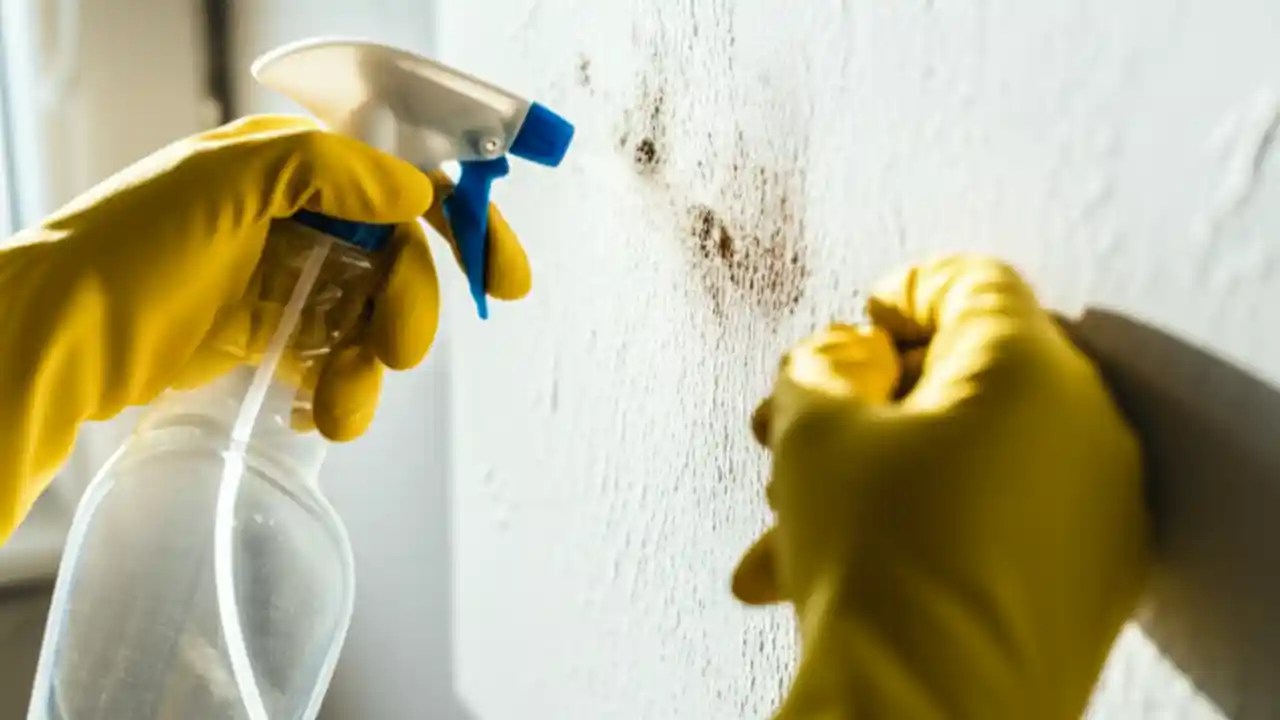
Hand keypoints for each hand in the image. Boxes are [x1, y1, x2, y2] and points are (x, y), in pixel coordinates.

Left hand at [0, 114, 529, 536]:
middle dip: (410, 309)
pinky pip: (334, 366)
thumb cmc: (126, 252)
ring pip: (372, 324)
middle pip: (400, 263)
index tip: (504, 280)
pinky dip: (339, 395)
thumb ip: (327, 171)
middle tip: (396, 349)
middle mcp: (296, 220)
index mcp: (292, 167)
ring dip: (371, 370)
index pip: (404, 184)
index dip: (465, 226)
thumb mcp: (224, 184)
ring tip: (339, 406)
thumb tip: (413, 192)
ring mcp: (283, 283)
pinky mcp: (267, 342)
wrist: (55, 344)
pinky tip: (316, 413)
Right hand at [733, 256, 1149, 718]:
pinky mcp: (1091, 580)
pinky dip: (922, 525)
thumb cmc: (871, 560)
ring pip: (968, 460)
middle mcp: (1088, 430)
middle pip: (964, 379)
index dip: (896, 295)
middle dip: (861, 404)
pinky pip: (996, 521)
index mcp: (1030, 369)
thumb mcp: (813, 433)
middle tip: (786, 432)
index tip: (848, 335)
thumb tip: (843, 360)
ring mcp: (1099, 511)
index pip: (972, 283)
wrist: (926, 715)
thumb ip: (820, 364)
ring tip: (785, 524)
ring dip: (873, 476)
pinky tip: (829, 569)